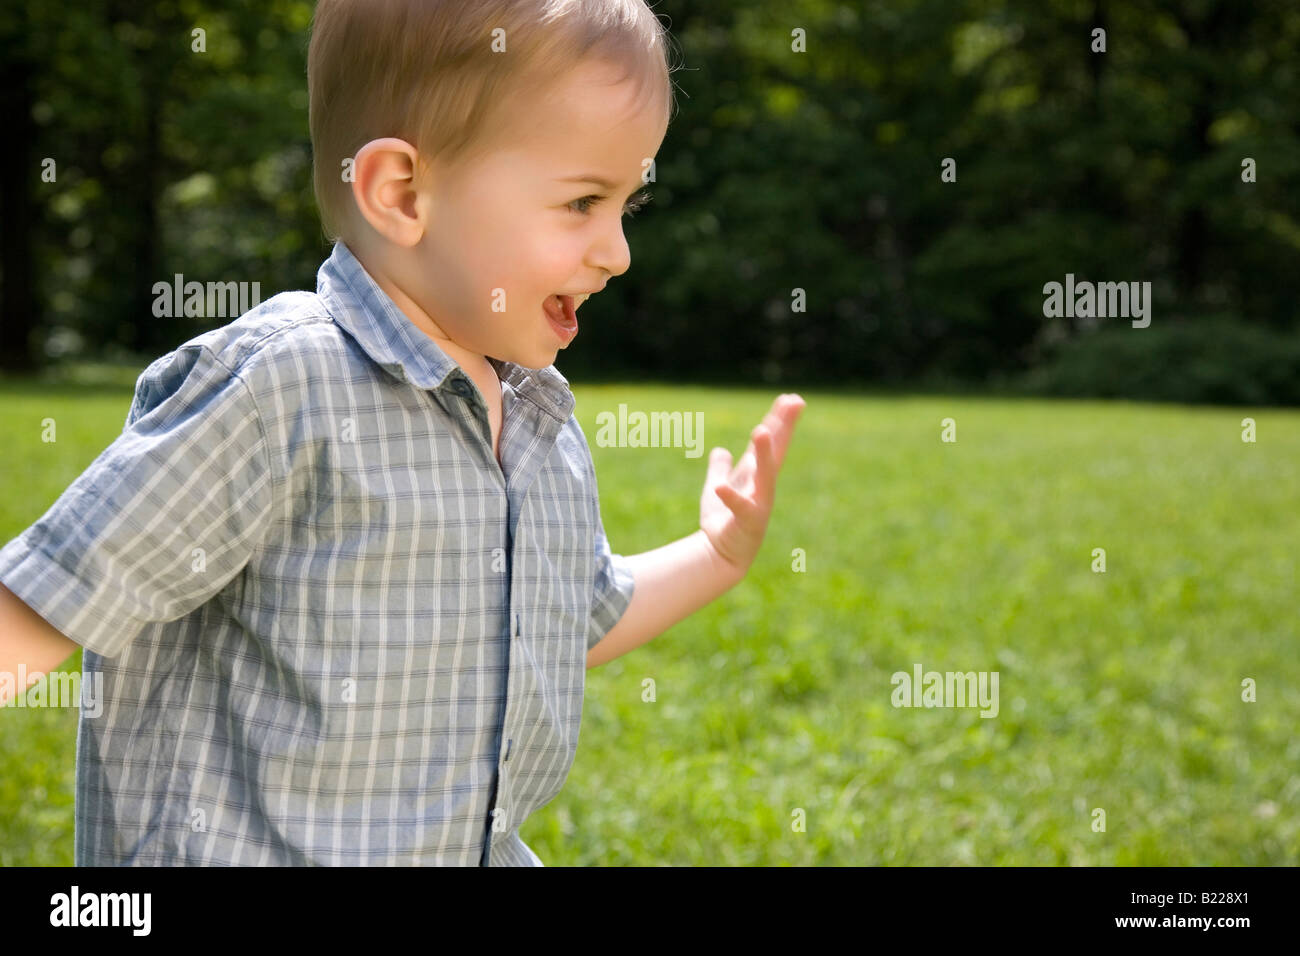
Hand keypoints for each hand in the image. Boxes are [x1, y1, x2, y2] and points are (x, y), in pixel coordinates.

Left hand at [700, 393, 805, 576]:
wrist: (719, 556)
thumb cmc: (722, 523)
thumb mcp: (717, 488)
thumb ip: (720, 469)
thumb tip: (720, 450)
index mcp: (754, 476)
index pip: (768, 443)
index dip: (778, 421)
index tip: (790, 399)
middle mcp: (761, 486)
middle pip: (775, 451)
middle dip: (783, 427)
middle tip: (795, 402)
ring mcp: (758, 504)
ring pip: (764, 475)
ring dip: (764, 454)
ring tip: (761, 430)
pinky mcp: (747, 522)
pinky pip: (740, 507)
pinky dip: (731, 497)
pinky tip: (721, 487)